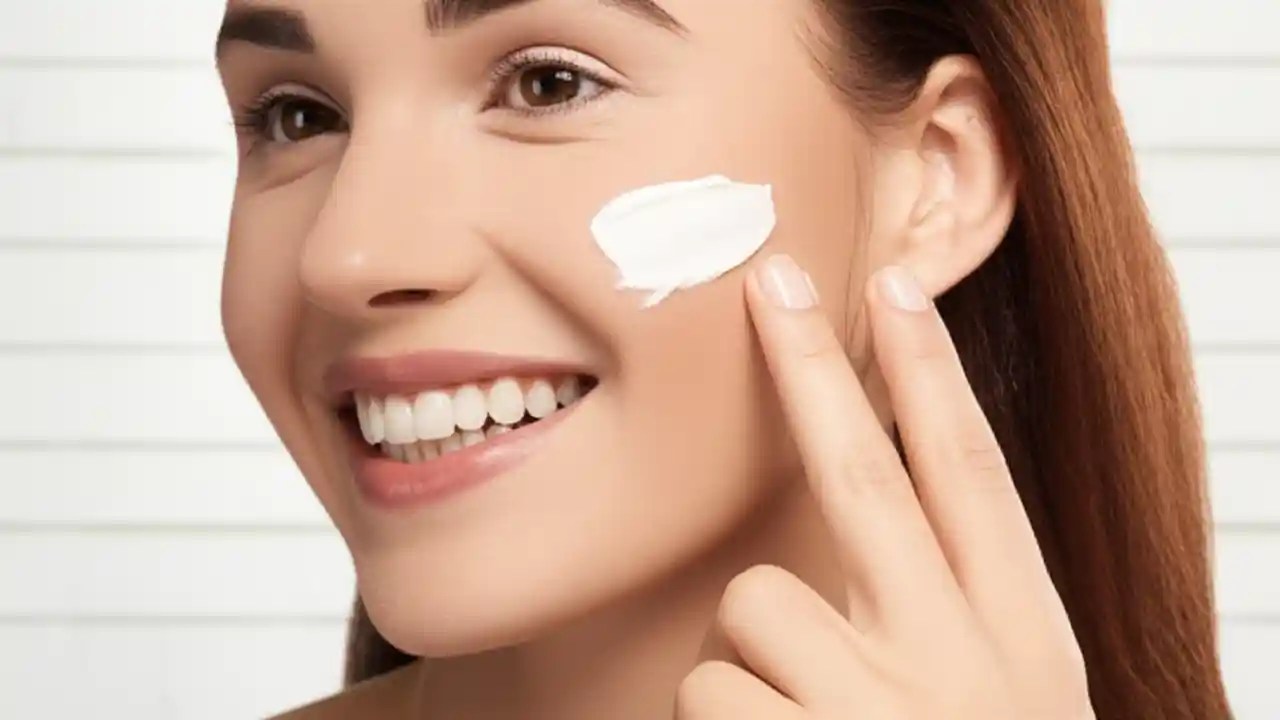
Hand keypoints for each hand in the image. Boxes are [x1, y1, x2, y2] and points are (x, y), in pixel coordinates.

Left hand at [674, 256, 1093, 718]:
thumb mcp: (1017, 690)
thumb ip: (960, 607)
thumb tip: (874, 509)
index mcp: (1022, 638)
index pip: (972, 477)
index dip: (931, 373)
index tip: (896, 284)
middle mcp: (952, 658)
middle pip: (864, 478)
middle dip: (811, 367)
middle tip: (772, 278)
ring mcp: (870, 705)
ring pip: (755, 600)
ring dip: (749, 650)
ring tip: (796, 716)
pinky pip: (708, 687)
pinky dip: (720, 719)